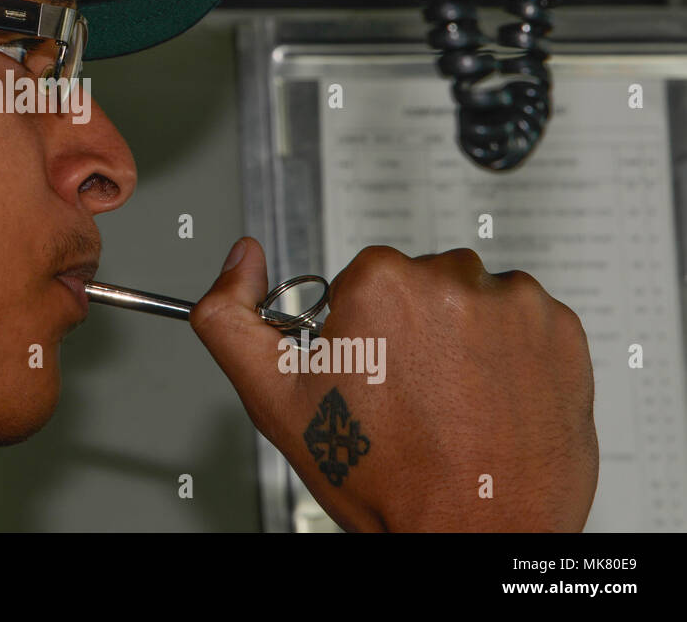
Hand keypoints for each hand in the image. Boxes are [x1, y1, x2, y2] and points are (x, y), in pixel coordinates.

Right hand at [190, 237, 597, 530]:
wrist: (475, 532)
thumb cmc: (384, 477)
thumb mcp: (274, 400)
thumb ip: (230, 319)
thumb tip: (241, 258)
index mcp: (380, 282)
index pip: (363, 281)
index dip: (360, 332)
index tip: (369, 373)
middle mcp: (451, 279)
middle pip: (418, 284)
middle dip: (411, 330)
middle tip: (409, 395)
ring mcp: (513, 303)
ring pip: (471, 299)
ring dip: (461, 338)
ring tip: (452, 400)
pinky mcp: (561, 330)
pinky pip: (523, 319)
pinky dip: (508, 351)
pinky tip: (489, 396)